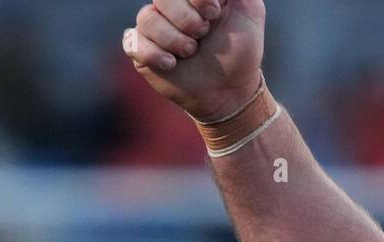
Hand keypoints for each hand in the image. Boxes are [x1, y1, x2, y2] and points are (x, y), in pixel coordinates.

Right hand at [122, 0, 265, 121]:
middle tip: (204, 35)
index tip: (214, 13)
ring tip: (192, 52)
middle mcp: (169, 5)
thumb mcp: (249, 10)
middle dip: (189, 21)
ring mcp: (153, 26)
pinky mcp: (141, 50)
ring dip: (176, 41)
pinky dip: (156, 55)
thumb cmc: (241, 50)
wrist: (231, 90)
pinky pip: (133, 42)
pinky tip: (173, 64)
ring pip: (147, 19)